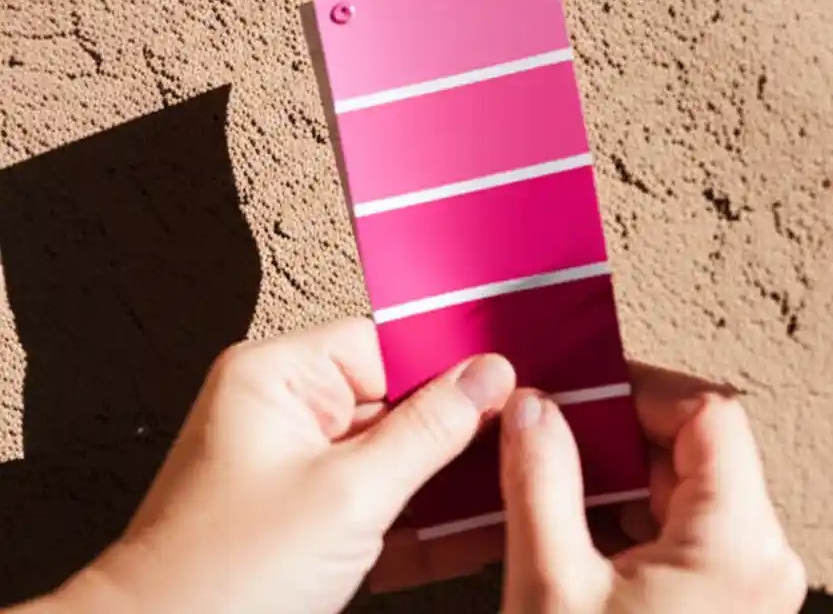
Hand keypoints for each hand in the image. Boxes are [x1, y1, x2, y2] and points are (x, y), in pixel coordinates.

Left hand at [25, 318, 515, 613]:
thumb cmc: (218, 578)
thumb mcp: (349, 494)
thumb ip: (428, 431)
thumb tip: (488, 377)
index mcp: (277, 377)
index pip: (390, 344)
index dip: (454, 365)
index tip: (513, 385)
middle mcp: (285, 410)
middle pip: (399, 399)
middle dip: (459, 426)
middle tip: (526, 438)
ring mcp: (297, 466)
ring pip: (396, 454)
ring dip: (448, 478)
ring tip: (513, 486)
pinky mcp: (309, 515)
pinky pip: (380, 500)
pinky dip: (421, 519)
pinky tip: (474, 530)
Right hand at [374, 364, 806, 613]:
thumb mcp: (551, 586)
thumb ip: (542, 483)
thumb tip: (535, 409)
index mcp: (740, 545)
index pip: (711, 415)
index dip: (643, 386)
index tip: (581, 383)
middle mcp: (763, 561)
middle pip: (704, 451)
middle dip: (623, 429)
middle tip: (554, 420)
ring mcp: (750, 589)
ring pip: (692, 492)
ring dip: (623, 472)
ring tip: (553, 466)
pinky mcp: (727, 611)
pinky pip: (687, 535)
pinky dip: (633, 516)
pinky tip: (575, 518)